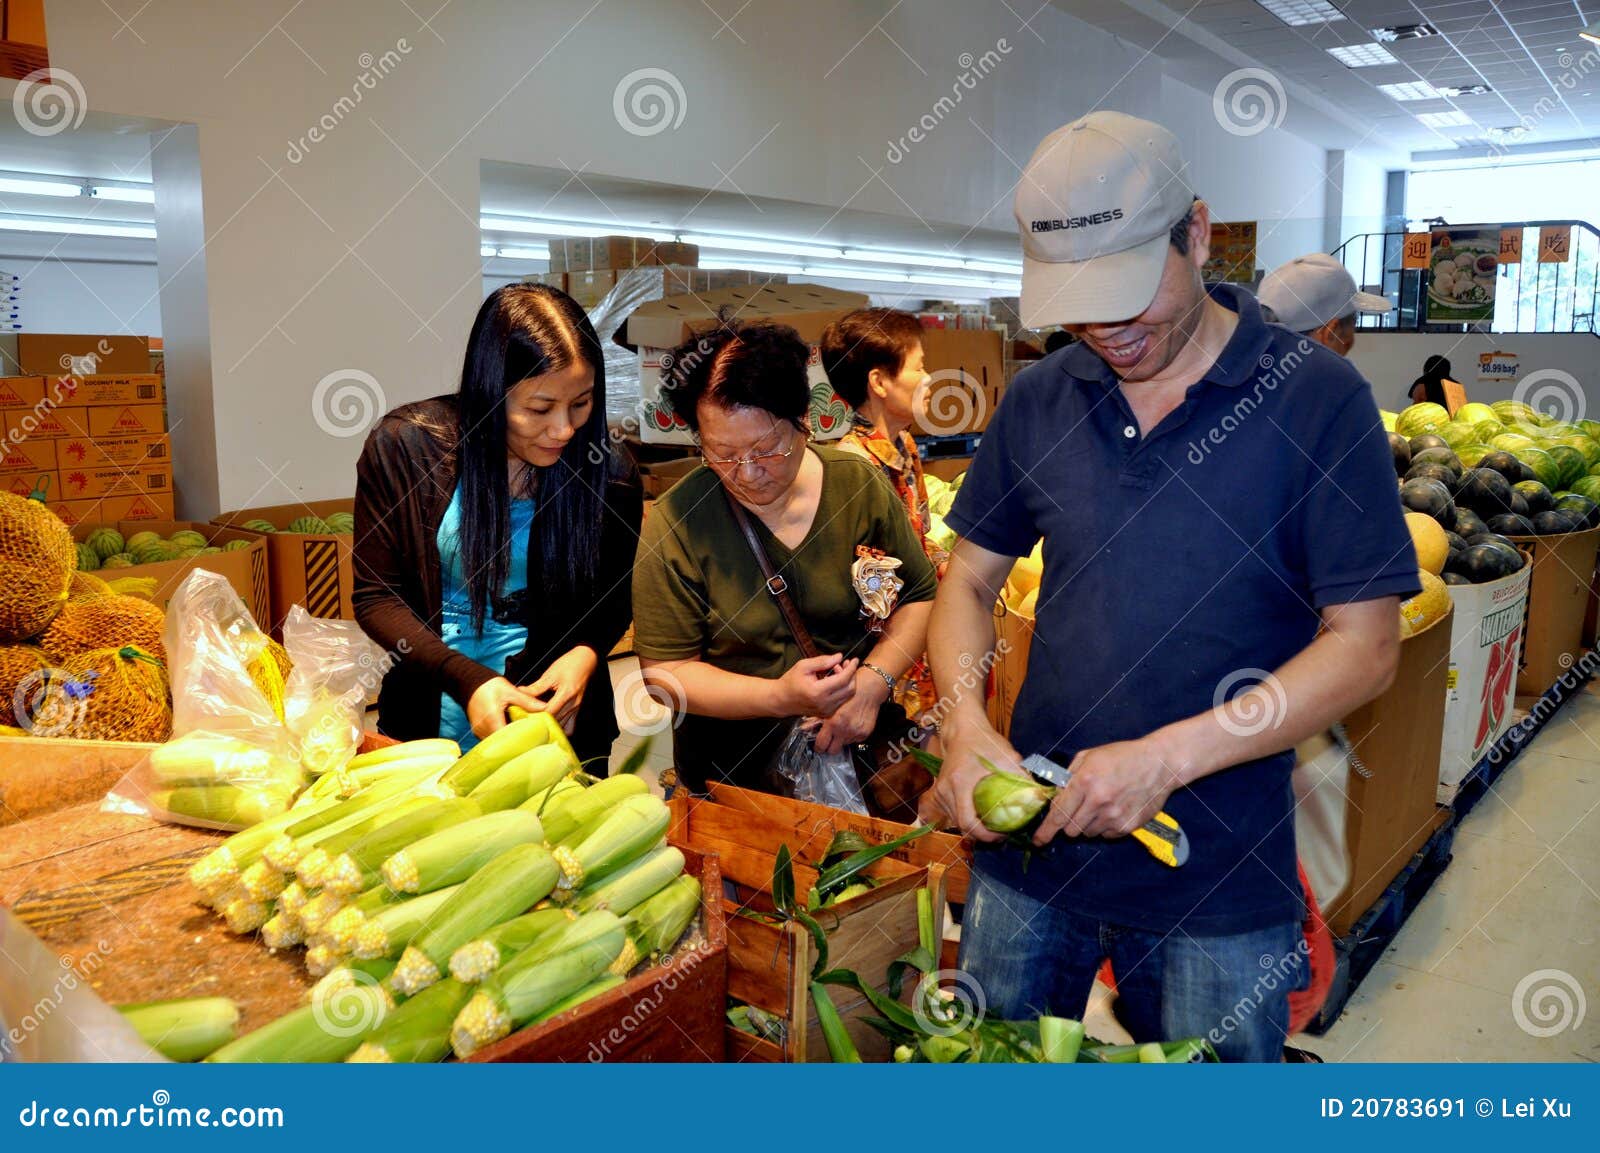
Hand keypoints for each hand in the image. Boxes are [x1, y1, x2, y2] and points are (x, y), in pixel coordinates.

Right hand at [466, 676, 548, 738]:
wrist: (469, 682)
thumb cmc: (489, 685)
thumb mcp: (510, 691)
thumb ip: (527, 701)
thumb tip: (544, 707)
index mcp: (492, 719)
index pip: (506, 739)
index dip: (518, 742)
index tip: (530, 742)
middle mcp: (483, 728)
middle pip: (501, 743)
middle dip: (514, 742)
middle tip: (529, 741)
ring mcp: (478, 730)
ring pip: (495, 742)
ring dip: (506, 740)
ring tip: (520, 737)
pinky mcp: (477, 730)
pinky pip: (489, 739)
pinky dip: (498, 737)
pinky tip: (508, 732)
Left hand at [521, 646, 598, 734]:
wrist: (586, 660)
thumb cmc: (570, 664)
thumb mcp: (550, 674)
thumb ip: (536, 687)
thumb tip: (521, 692)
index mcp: (566, 693)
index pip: (549, 712)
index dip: (537, 714)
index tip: (526, 713)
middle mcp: (573, 703)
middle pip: (555, 721)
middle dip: (541, 721)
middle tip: (529, 718)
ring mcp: (576, 708)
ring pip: (561, 725)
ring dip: (550, 725)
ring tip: (538, 720)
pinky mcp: (577, 709)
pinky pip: (569, 724)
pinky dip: (559, 725)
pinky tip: (550, 722)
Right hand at [775, 654, 858, 717]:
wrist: (782, 700)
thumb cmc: (791, 681)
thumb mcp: (803, 666)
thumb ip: (822, 661)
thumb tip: (840, 657)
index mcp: (818, 691)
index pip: (843, 679)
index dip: (851, 668)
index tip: (854, 660)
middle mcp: (824, 704)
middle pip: (849, 688)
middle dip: (851, 674)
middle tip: (845, 664)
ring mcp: (826, 711)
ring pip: (848, 695)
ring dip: (847, 682)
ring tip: (837, 671)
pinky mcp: (827, 714)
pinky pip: (842, 701)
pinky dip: (842, 689)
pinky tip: (834, 681)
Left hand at [813, 669, 886, 754]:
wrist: (869, 689)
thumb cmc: (849, 693)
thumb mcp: (829, 704)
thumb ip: (818, 719)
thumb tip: (807, 728)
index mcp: (834, 722)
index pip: (821, 745)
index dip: (818, 747)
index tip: (818, 746)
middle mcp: (845, 730)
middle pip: (833, 751)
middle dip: (829, 748)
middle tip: (828, 742)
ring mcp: (856, 733)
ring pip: (844, 745)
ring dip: (841, 739)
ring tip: (842, 727)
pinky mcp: (865, 733)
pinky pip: (855, 740)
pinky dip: (851, 735)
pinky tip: (851, 724)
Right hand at [920, 717, 1023, 843]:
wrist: (962, 730)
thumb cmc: (985, 742)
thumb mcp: (1008, 757)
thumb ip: (1022, 778)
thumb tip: (1039, 799)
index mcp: (960, 782)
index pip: (968, 821)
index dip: (985, 835)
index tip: (1002, 835)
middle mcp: (945, 790)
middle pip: (962, 826)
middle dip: (982, 835)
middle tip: (1003, 834)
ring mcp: (940, 792)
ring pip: (956, 823)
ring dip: (975, 829)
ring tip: (995, 827)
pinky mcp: (939, 793)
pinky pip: (953, 815)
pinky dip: (967, 821)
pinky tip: (982, 817)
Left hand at [1032, 738, 1178, 846]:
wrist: (1159, 764)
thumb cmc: (1122, 756)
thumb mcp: (1089, 756)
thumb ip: (1068, 776)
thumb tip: (1055, 796)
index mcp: (1085, 781)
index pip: (1059, 813)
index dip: (1045, 830)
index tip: (1038, 840)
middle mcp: (1098, 801)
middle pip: (1070, 829)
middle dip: (1068, 822)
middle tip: (1078, 809)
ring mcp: (1114, 816)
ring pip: (1087, 833)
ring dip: (1087, 824)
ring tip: (1101, 805)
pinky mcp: (1128, 826)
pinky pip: (1106, 835)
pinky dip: (1105, 826)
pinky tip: (1115, 809)